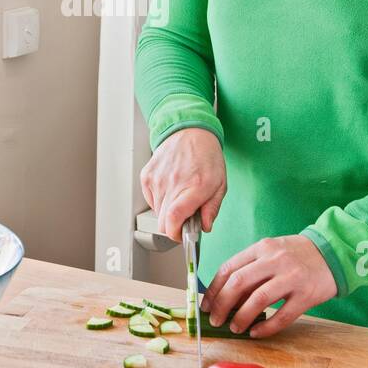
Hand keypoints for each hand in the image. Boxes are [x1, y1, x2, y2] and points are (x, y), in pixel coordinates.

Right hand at [140, 127, 225, 242]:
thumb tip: (205, 227)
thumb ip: (212, 208)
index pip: (174, 218)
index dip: (175, 233)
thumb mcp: (220, 184)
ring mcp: (157, 179)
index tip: (181, 235)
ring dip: (168, 212)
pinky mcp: (147, 176)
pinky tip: (170, 189)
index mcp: (194, 186)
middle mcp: (173, 183)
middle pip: (163, 222)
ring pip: (157, 212)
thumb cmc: (207, 157)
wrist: (189, 132)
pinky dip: (160, 200)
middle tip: (185, 217)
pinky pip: (150, 200)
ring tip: (180, 197)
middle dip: (173, 227)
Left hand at [203, 234, 337, 336]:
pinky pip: (282, 316)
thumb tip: (226, 297)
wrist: (334, 252)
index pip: (229, 268)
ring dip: (241, 317)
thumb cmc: (297, 255)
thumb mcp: (272, 252)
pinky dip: (266, 327)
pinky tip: (256, 332)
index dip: (214, 289)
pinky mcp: (307, 295)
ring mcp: (292, 277)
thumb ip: (251, 269)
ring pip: (259, 299)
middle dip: (222, 304)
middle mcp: (275, 260)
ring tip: (235, 328)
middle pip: (239, 283)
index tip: (207, 305)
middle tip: (216, 320)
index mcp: (262, 248)